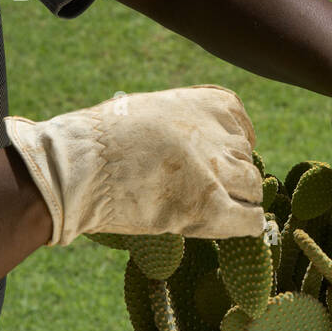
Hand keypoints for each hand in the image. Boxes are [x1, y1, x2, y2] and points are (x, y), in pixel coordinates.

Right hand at [5, 85, 265, 245]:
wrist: (78, 164)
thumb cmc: (101, 139)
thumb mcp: (151, 111)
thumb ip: (183, 124)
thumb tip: (193, 145)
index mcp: (210, 104)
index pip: (242, 129)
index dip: (230, 149)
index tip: (215, 160)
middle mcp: (220, 135)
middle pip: (247, 161)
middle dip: (231, 175)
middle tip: (204, 188)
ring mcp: (218, 172)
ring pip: (253, 189)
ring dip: (237, 200)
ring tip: (209, 208)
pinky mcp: (209, 208)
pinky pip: (250, 221)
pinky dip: (244, 225)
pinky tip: (225, 227)